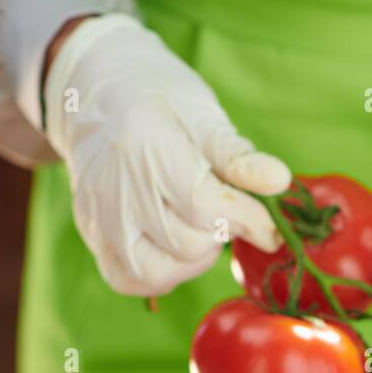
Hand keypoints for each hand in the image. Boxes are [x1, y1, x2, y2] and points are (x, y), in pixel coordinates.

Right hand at [43, 14, 290, 295]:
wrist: (96, 93)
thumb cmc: (159, 102)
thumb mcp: (203, 115)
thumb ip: (239, 157)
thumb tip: (280, 181)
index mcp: (146, 149)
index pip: (205, 207)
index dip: (248, 221)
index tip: (271, 227)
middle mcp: (116, 189)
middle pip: (186, 244)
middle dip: (219, 233)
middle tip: (222, 209)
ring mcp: (99, 218)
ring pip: (158, 272)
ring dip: (192, 260)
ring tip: (199, 228)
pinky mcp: (92, 237)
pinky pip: (129, 279)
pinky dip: (160, 274)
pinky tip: (173, 247)